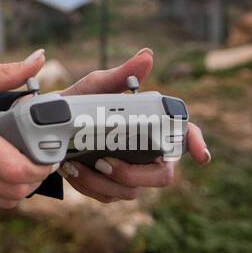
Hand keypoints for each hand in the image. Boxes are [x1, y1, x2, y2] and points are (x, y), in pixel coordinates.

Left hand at [52, 47, 210, 203]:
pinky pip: (109, 196)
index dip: (196, 144)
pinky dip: (90, 186)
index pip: (184, 134)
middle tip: (104, 161)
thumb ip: (121, 74)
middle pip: (162, 175)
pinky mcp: (112, 187)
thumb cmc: (81, 101)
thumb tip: (146, 56)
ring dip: (103, 181)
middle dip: (133, 173)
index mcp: (152, 125)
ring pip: (131, 190)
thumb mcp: (97, 86)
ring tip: (78, 165)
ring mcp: (132, 173)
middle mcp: (148, 152)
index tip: (201, 155)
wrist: (50, 124)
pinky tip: (74, 170)